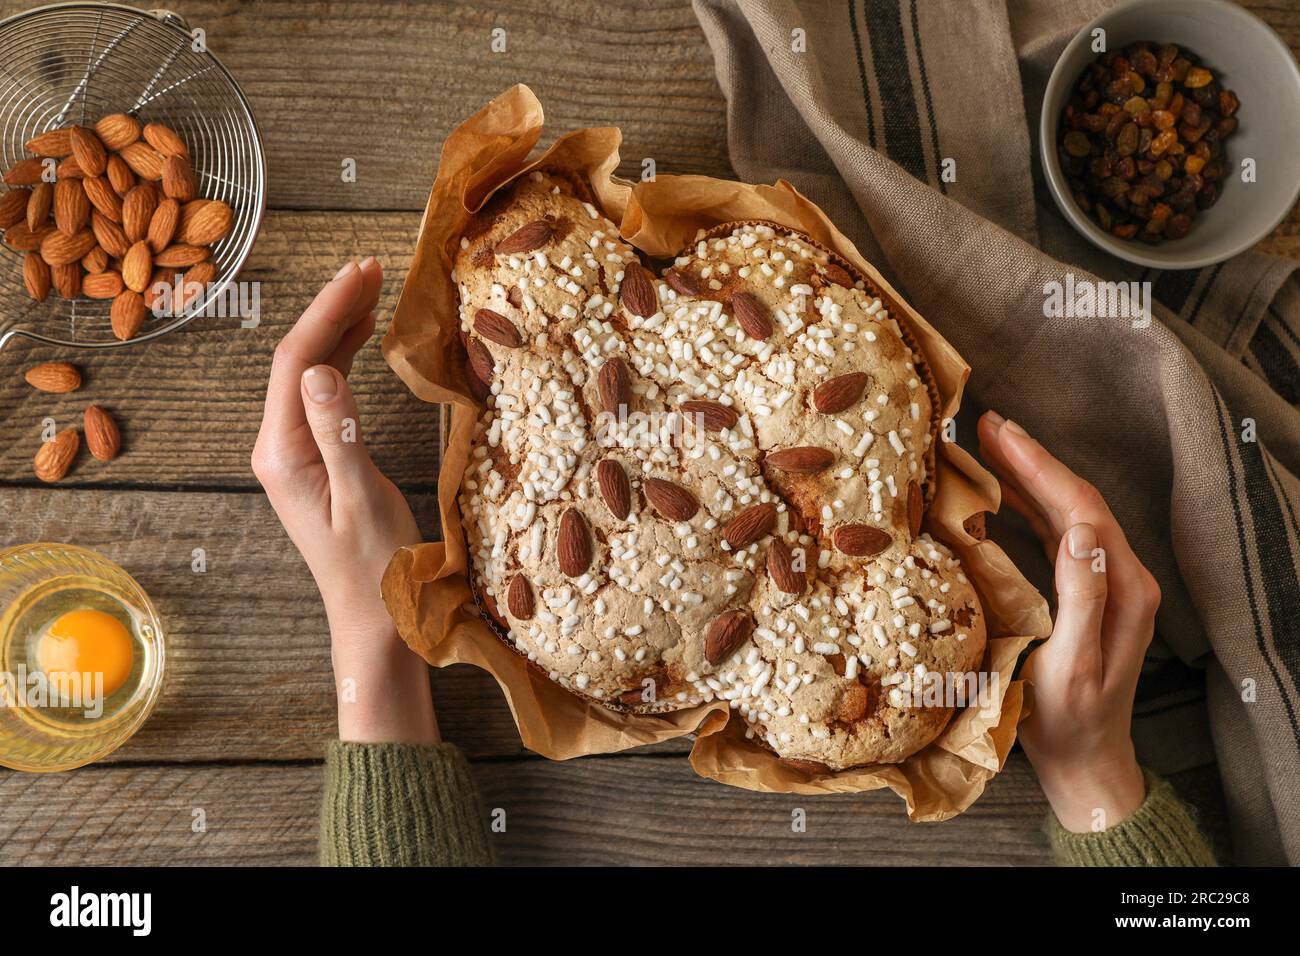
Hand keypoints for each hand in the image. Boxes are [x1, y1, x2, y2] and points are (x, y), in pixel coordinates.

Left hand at [252, 258, 436, 744]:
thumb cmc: (375, 568)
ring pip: (307, 374)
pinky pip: (321, 397)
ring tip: (372, 288)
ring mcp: (294, 454)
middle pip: (297, 361)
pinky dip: (342, 360)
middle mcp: (278, 448)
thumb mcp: (361, 498)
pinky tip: (361, 339)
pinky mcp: (314, 461)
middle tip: (373, 266)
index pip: (295, 363)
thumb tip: (321, 369)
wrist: (377, 620)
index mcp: (282, 453)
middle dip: (333, 309)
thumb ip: (338, 433)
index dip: (328, 311)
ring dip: (338, 329)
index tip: (364, 272)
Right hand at [979, 411, 1159, 831]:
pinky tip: (1006, 494)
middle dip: (1033, 459)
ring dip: (1032, 477)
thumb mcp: (1072, 665)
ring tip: (991, 445)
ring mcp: (1111, 585)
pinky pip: (1063, 535)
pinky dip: (1033, 506)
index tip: (1000, 434)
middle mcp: (1125, 579)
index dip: (1040, 467)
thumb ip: (1082, 597)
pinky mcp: (1092, 594)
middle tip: (988, 424)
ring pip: (1070, 512)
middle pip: (1078, 500)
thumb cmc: (1070, 721)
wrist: (1087, 761)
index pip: (1081, 509)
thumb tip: (1075, 530)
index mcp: (1125, 590)